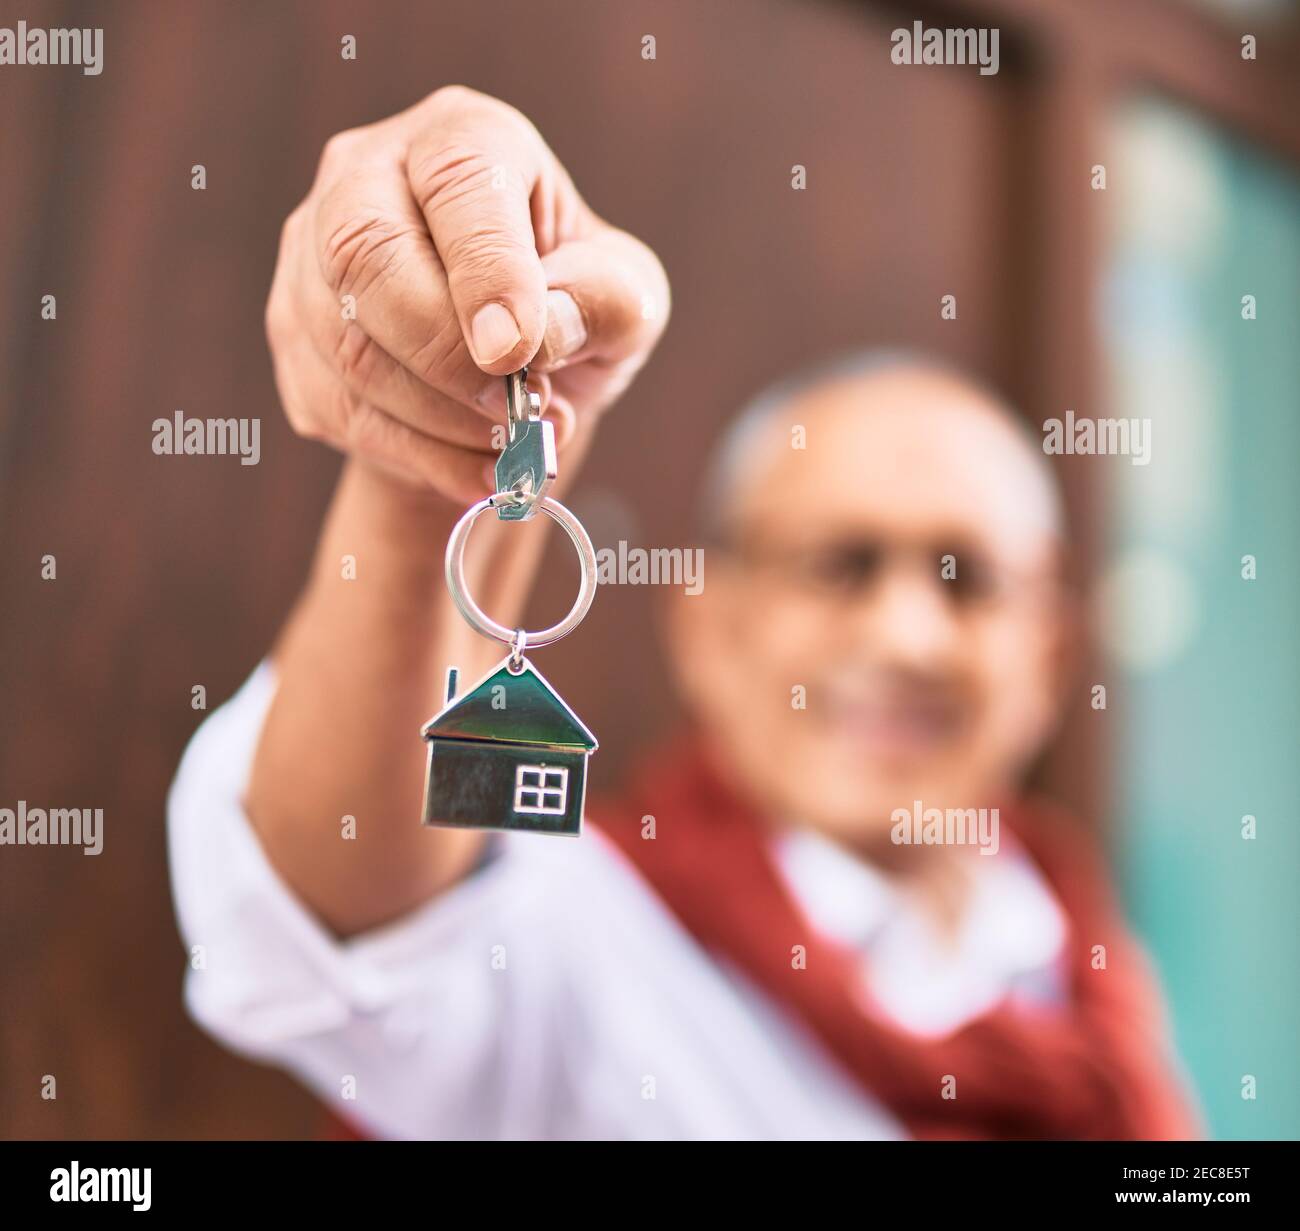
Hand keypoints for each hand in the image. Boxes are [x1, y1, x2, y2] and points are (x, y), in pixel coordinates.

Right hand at [265, 85, 669, 502]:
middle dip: (446, 355)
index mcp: (463, 138)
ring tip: (513, 445)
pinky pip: (336, 407)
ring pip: (346, 346)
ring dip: (440, 421)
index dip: (486, 270)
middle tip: (514, 412)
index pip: (456, 182)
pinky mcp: (294, 335)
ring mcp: (312, 255)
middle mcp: (367, 174)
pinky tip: (475, 466)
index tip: (519, 352)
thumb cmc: (570, 309)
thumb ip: (604, 301)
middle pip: (364, 255)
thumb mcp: (624, 297)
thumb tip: (541, 333)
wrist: (507, 376)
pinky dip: (416, 455)